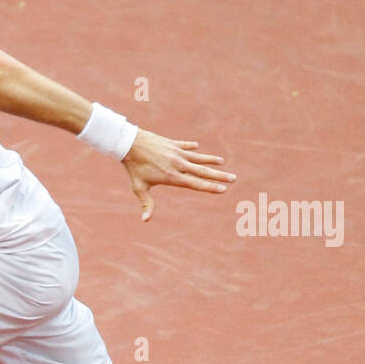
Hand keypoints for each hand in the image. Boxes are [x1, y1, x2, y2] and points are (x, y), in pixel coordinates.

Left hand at [121, 129, 235, 221]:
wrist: (130, 143)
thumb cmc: (134, 168)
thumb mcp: (139, 188)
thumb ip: (147, 203)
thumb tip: (146, 220)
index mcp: (173, 176)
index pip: (196, 184)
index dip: (210, 187)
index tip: (223, 189)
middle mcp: (179, 164)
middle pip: (203, 171)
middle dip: (219, 176)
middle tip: (234, 178)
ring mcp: (177, 153)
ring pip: (198, 157)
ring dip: (211, 160)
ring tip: (222, 162)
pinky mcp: (173, 144)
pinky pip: (185, 146)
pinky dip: (191, 147)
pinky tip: (197, 147)